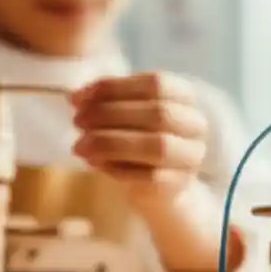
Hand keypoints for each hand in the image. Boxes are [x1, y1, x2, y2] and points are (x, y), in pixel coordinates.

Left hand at [70, 73, 208, 206]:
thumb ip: (103, 102)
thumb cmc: (135, 141)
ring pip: (157, 146)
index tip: (78, 97)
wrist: (157, 188)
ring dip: (112, 143)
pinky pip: (149, 177)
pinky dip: (117, 168)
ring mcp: (190, 157)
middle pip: (158, 113)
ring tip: (80, 145)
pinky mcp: (178, 186)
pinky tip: (94, 163)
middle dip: (110, 115)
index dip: (114, 87)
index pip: (156, 83)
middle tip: (77, 121)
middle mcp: (195, 125)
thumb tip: (75, 97)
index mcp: (185, 97)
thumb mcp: (122, 115)